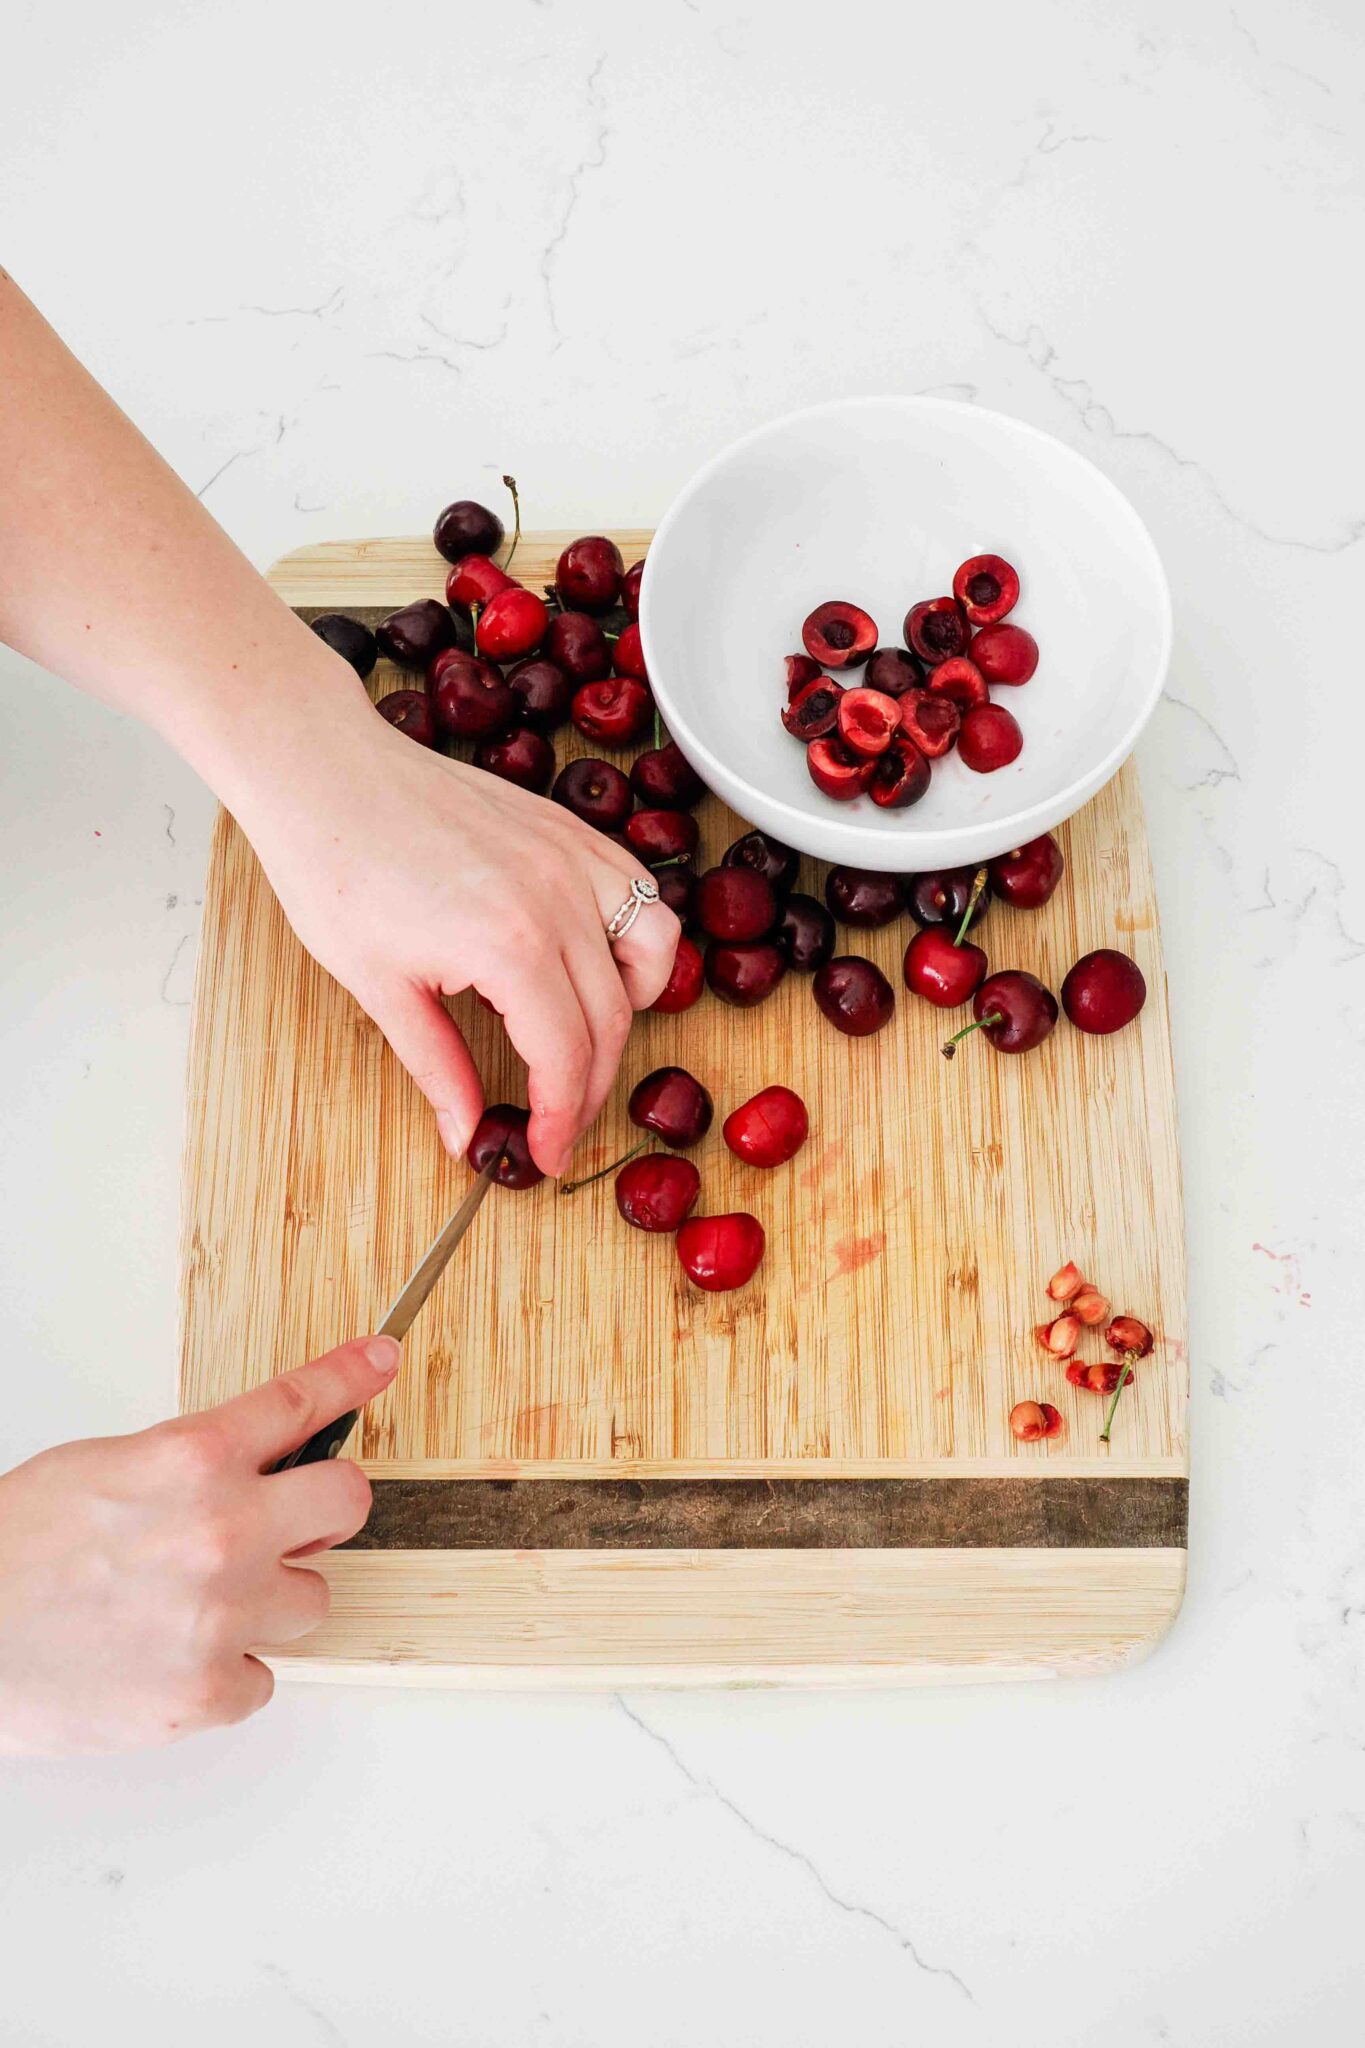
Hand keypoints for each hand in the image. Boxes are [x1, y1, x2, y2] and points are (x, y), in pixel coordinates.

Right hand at [0, 1337, 396, 1756]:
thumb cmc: (10, 1554)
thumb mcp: (103, 1467)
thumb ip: (191, 1462)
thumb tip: (250, 1465)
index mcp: (193, 1458)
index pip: (301, 1401)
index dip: (352, 1375)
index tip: (380, 1361)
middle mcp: (224, 1529)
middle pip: (347, 1502)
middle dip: (323, 1510)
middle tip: (289, 1524)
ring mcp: (223, 1614)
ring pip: (312, 1598)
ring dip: (269, 1600)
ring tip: (194, 1605)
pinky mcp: (209, 1690)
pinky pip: (265, 1677)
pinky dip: (227, 1672)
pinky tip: (170, 1657)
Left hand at [241, 702, 680, 1175]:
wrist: (323, 774)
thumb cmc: (335, 869)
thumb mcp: (378, 988)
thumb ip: (437, 1067)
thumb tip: (465, 1133)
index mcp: (509, 945)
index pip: (566, 1057)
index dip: (561, 1118)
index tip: (545, 1151)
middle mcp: (558, 898)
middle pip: (612, 1019)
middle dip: (589, 1085)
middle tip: (556, 1121)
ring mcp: (571, 856)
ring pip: (652, 951)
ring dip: (630, 1010)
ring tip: (586, 1040)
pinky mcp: (569, 830)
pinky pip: (638, 892)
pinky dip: (638, 935)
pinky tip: (597, 962)